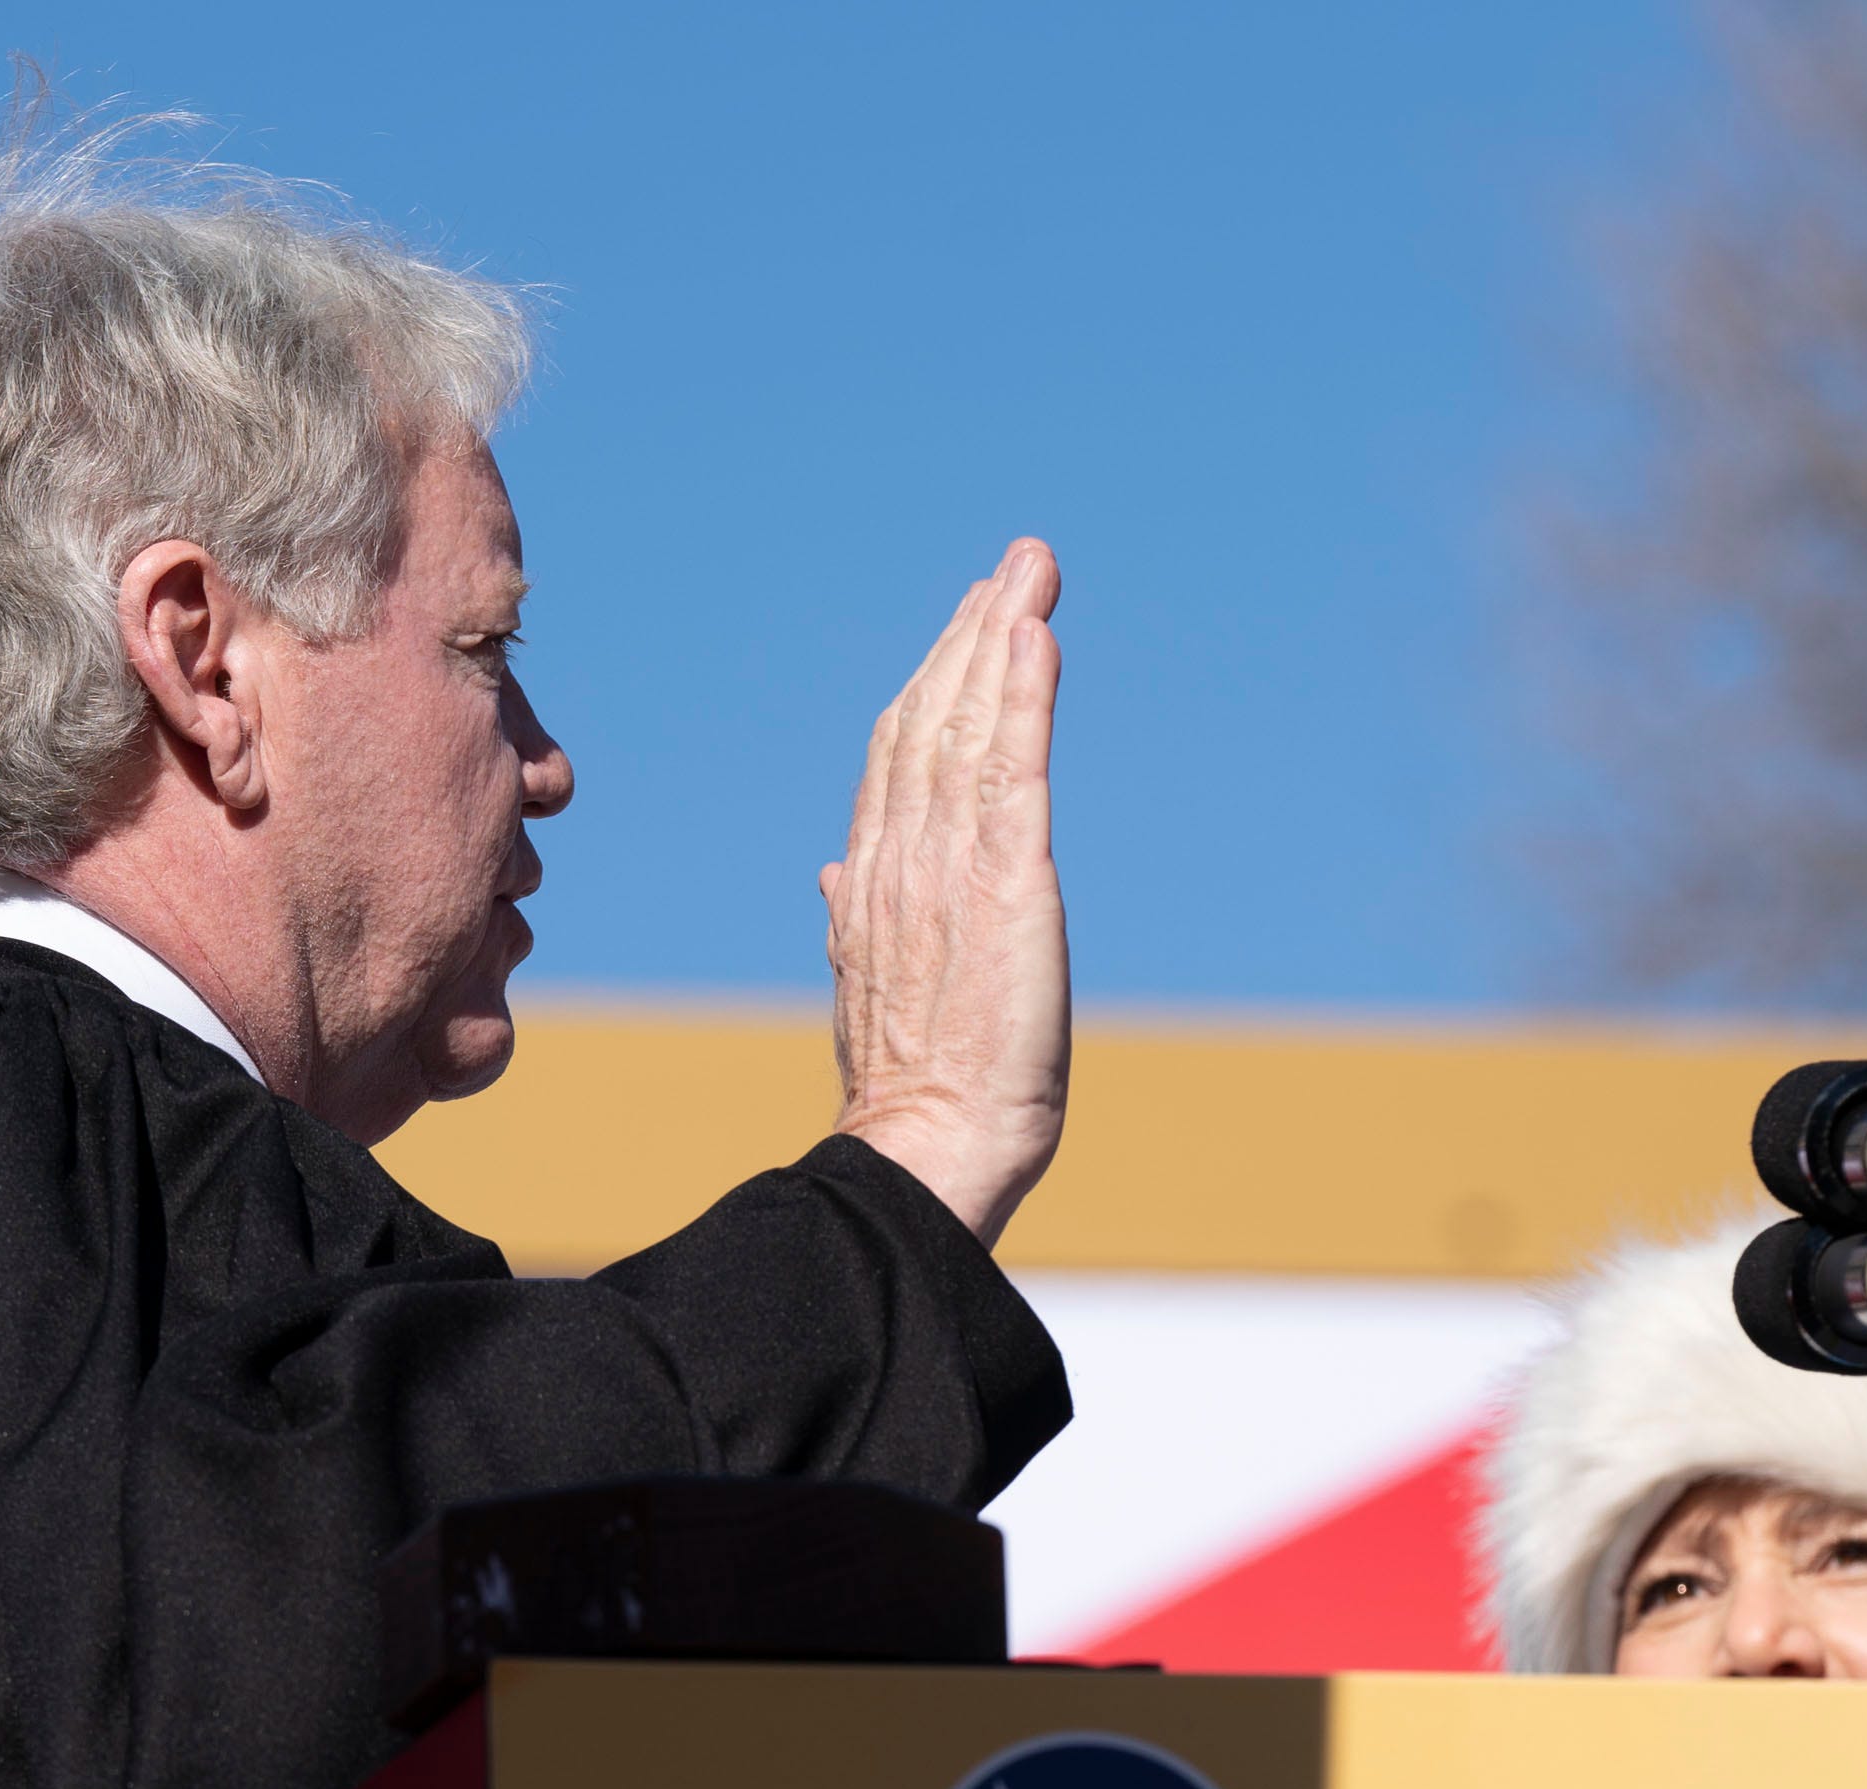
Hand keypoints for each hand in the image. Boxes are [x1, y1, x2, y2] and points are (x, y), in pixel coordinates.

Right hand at [825, 540, 1067, 1245]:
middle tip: (1015, 565)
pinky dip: (1023, 695)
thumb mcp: (875, 986)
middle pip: (932, 718)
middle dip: (971, 635)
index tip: (971, 626)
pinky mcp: (1006, 881)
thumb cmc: (914, 1087)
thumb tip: (831, 877)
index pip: (900, 757)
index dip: (934, 682)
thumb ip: (857, 918)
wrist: (927, 1145)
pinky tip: (1036, 635)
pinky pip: (1013, 767)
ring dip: (1000, 639)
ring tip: (1030, 572)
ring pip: (969, 724)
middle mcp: (901, 857)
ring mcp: (949, 864)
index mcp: (872, 881)